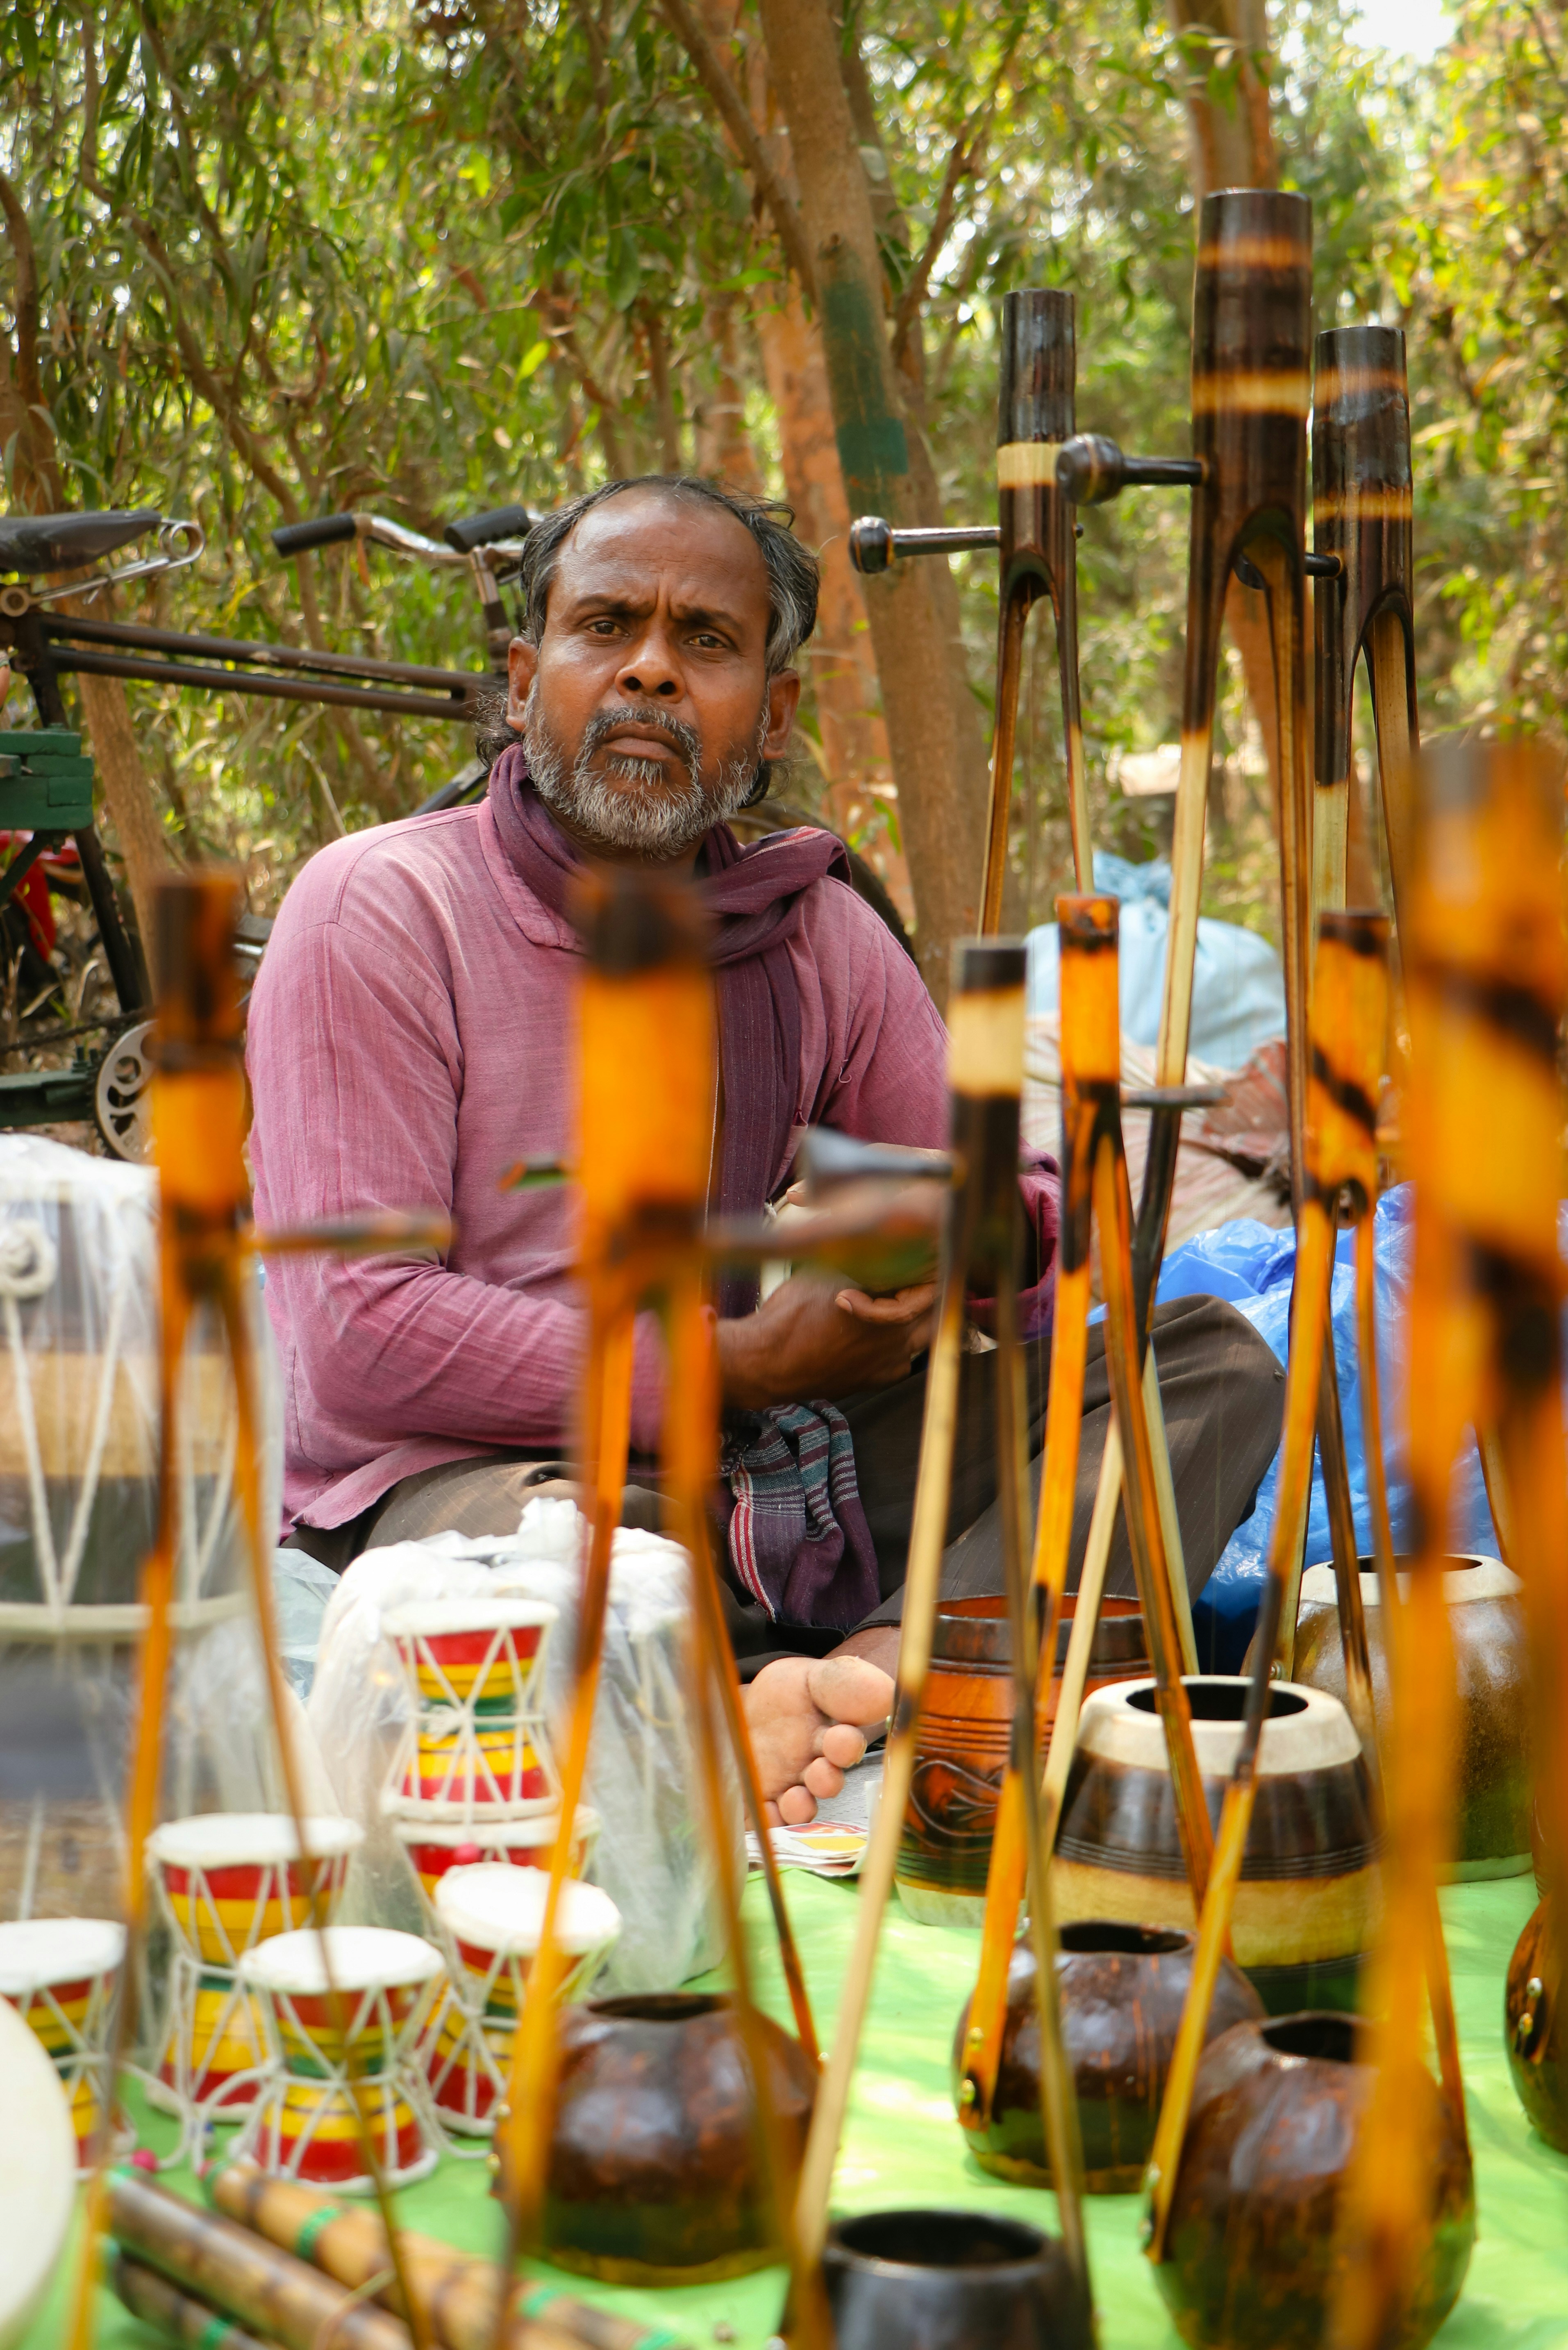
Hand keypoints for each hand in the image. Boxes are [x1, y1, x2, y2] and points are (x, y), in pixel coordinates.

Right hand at [717, 1273, 937, 1411]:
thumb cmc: (790, 1317)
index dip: (928, 1268)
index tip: (921, 1255)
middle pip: (934, 1313)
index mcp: (892, 1317)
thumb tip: (880, 1240)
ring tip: (897, 1296)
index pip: (933, 1289)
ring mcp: (889, 1366)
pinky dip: (899, 1340)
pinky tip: (879, 1327)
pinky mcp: (875, 1380)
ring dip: (915, 1315)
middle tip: (913, 1273)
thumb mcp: (828, 1273)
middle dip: (926, 1291)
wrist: (766, 1363)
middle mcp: (898, 1345)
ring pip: (923, 1337)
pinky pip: (903, 1357)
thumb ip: (863, 1261)